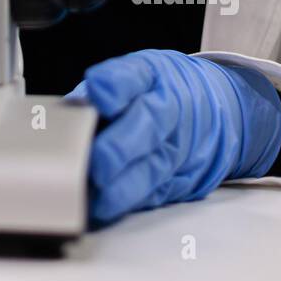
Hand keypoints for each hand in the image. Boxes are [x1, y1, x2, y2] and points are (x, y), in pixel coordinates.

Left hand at [66, 49, 280, 224]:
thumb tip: (68, 112)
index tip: (98, 94)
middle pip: (149, 124)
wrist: (213, 104)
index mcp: (151, 75)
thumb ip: (100, 91)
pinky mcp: (184, 175)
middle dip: (121, 146)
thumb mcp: (134, 74)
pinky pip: (160, 190)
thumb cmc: (156, 90)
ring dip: (127, 186)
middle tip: (97, 163)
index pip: (133, 75)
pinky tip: (110, 207)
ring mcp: (179, 143)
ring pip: (155, 166)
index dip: (115, 85)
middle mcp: (170, 108)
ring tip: (100, 198)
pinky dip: (134, 201)